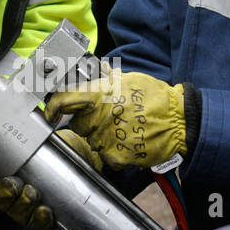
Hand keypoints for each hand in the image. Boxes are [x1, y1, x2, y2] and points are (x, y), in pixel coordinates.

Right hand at [0, 152, 54, 229]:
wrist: (64, 146)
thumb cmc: (31, 146)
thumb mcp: (0, 146)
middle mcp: (8, 195)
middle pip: (1, 201)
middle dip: (5, 194)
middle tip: (13, 184)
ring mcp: (25, 204)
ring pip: (19, 212)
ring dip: (23, 204)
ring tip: (32, 192)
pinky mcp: (44, 211)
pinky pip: (38, 222)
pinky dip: (41, 218)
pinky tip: (45, 210)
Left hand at [45, 70, 185, 169]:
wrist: (178, 120)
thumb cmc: (156, 98)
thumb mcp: (129, 79)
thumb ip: (107, 80)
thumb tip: (96, 72)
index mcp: (99, 95)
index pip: (64, 100)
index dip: (53, 108)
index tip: (50, 113)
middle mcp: (98, 117)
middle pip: (78, 124)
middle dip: (88, 123)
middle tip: (108, 118)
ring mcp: (106, 138)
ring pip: (92, 141)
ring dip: (102, 138)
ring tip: (123, 129)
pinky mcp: (116, 156)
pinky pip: (106, 157)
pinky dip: (115, 153)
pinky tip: (128, 143)